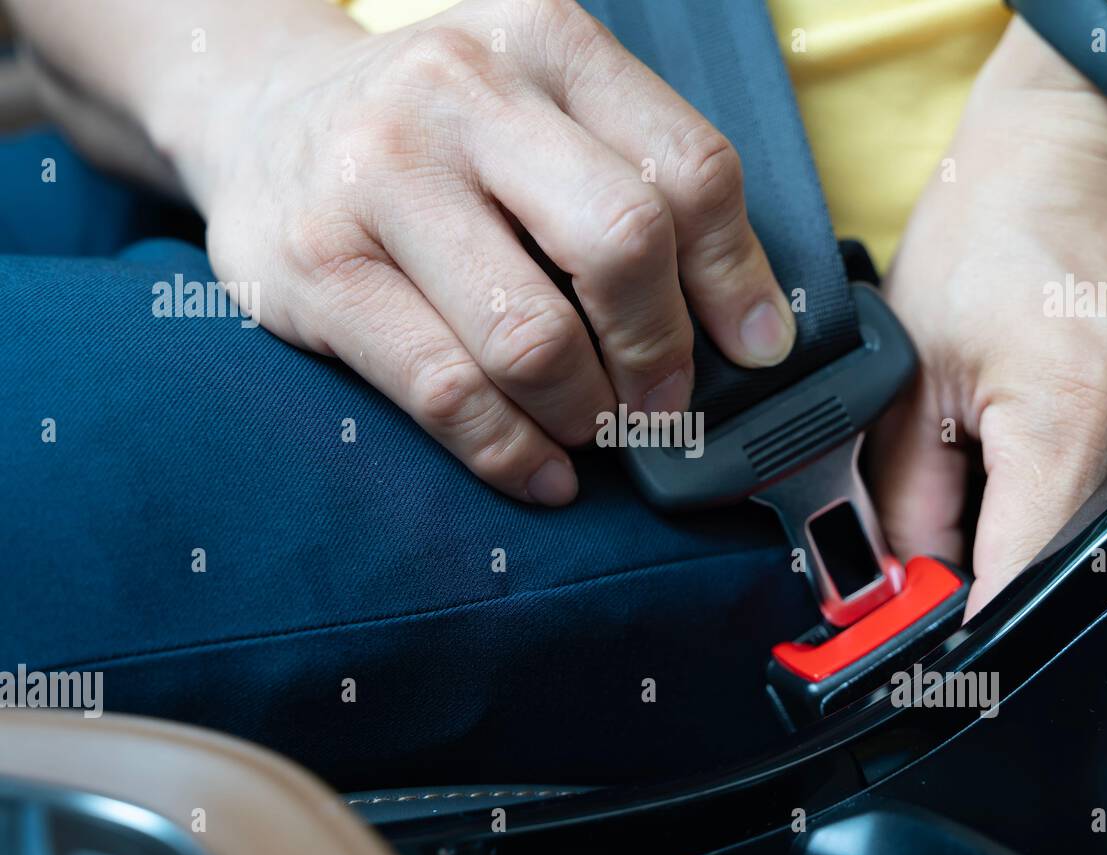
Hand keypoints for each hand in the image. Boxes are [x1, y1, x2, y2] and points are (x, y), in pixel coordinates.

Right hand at [181, 0, 795, 504]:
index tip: (755, 352)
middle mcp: (461, 92)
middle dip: (661, 354)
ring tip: (592, 429)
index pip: (688, 170)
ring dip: (586, 413)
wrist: (261, 117)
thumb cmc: (441, 137)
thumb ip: (642, 188)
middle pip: (623, 244)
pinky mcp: (318, 269)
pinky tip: (541, 471)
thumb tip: (753, 334)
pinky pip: (448, 391)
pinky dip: (512, 454)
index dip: (738, 279)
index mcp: (545, 42)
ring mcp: (378, 176)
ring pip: (533, 338)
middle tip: (664, 405)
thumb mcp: (544, 113)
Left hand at [872, 20, 1106, 617]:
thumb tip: (900, 577)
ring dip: (1018, 509)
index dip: (960, 615)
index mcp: (1070, 422)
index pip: (1019, 577)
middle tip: (928, 515)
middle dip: (982, 554)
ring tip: (977, 434)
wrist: (1073, 145)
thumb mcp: (913, 370)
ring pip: (1084, 519)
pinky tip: (1021, 420)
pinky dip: (1057, 472)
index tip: (917, 627)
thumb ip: (903, 491)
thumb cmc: (988, 230)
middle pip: (1055, 555)